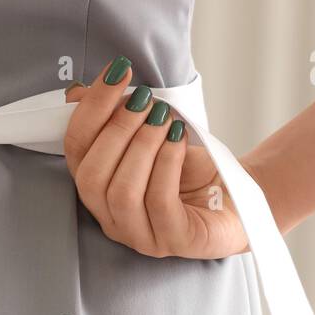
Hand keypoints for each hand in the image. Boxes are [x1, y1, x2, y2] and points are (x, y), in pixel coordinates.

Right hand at [62, 57, 247, 259]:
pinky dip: (166, 164)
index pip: (76, 150)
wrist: (239, 198)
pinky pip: (159, 203)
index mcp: (98, 189)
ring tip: (164, 118)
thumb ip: (117, 116)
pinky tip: (177, 139)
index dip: (91, 109)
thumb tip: (79, 91)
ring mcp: (141, 235)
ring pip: (122, 192)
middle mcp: (112, 217)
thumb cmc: (191, 170)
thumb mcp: (152, 136)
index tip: (116, 74)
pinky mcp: (175, 240)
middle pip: (92, 176)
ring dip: (142, 146)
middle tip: (144, 100)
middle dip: (116, 130)